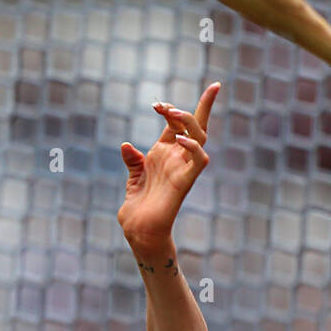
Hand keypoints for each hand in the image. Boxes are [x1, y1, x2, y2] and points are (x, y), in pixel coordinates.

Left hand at [117, 82, 219, 253]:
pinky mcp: (185, 181)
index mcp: (164, 153)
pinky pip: (199, 160)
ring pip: (200, 136)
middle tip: (173, 101)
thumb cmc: (139, 206)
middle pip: (197, 125)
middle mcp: (177, 158)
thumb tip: (126, 146)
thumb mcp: (134, 177)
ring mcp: (182, 168)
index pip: (178, 124)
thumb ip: (133, 160)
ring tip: (170, 112)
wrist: (139, 230)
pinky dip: (193, 147)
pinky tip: (180, 139)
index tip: (156, 103)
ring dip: (189, 121)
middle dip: (203, 105)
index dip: (172, 109)